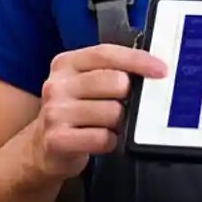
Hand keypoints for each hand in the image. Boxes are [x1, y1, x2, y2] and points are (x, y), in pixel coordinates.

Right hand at [30, 44, 166, 179]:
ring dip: (118, 123)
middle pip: (115, 82)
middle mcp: (57, 84)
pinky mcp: (57, 139)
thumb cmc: (73, 112)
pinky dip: (109, 141)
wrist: (41, 148)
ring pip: (113, 112)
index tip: (160, 70)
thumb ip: (110, 71)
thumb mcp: (83, 84)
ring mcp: (55, 112)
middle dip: (127, 97)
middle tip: (121, 106)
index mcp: (65, 63)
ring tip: (105, 125)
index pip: (106, 54)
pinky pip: (103, 138)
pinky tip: (98, 139)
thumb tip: (151, 68)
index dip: (137, 60)